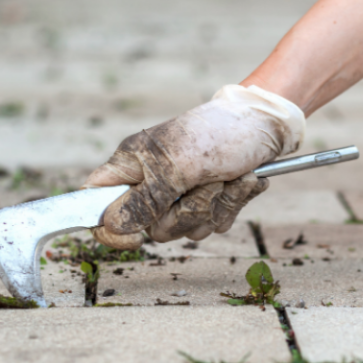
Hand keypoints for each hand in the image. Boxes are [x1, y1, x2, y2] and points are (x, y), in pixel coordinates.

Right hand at [82, 85, 304, 249]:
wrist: (267, 123)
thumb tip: (113, 225)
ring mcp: (181, 194)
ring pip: (186, 229)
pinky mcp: (209, 201)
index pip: (95, 201)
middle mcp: (151, 182)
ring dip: (214, 206)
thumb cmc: (218, 132)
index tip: (135, 239)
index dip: (106, 227)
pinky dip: (231, 204)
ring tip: (226, 175)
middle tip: (204, 182)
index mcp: (131, 165)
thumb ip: (144, 199)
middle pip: (151, 227)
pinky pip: (213, 224)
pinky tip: (240, 180)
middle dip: (186, 211)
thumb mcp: (176, 166)